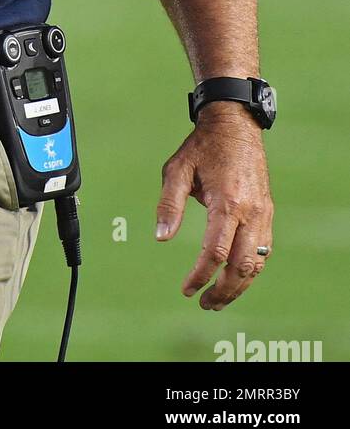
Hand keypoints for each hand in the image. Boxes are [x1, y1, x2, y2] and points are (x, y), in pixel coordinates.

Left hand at [155, 101, 273, 309]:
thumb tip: (161, 237)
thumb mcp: (177, 169)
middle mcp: (250, 212)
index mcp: (227, 202)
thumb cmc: (202, 146)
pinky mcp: (267, 212)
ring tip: (218, 299)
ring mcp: (263, 213)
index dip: (201, 275)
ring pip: (257, 263)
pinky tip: (235, 278)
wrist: (235, 125)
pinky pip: (264, 250)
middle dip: (223, 290)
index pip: (216, 252)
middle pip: (242, 266)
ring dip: (239, 286)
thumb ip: (169, 204)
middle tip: (204, 304)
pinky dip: (251, 269)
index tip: (186, 289)